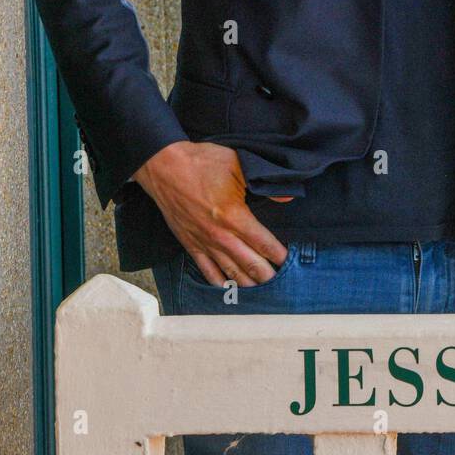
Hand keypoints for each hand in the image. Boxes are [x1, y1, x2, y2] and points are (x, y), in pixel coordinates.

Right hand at [134, 140, 294, 285]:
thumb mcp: (238, 165)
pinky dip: (219, 282)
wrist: (164, 167)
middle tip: (282, 281)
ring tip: (262, 290)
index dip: (279, 255)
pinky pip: (207, 271)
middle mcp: (221, 236)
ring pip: (231, 272)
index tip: (290, 261)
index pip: (264, 244)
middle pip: (251, 265)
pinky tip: (229, 289)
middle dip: (268, 275)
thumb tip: (287, 197)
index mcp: (235, 217)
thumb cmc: (202, 163)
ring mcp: (204, 243)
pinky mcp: (190, 244)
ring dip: (248, 284)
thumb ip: (265, 184)